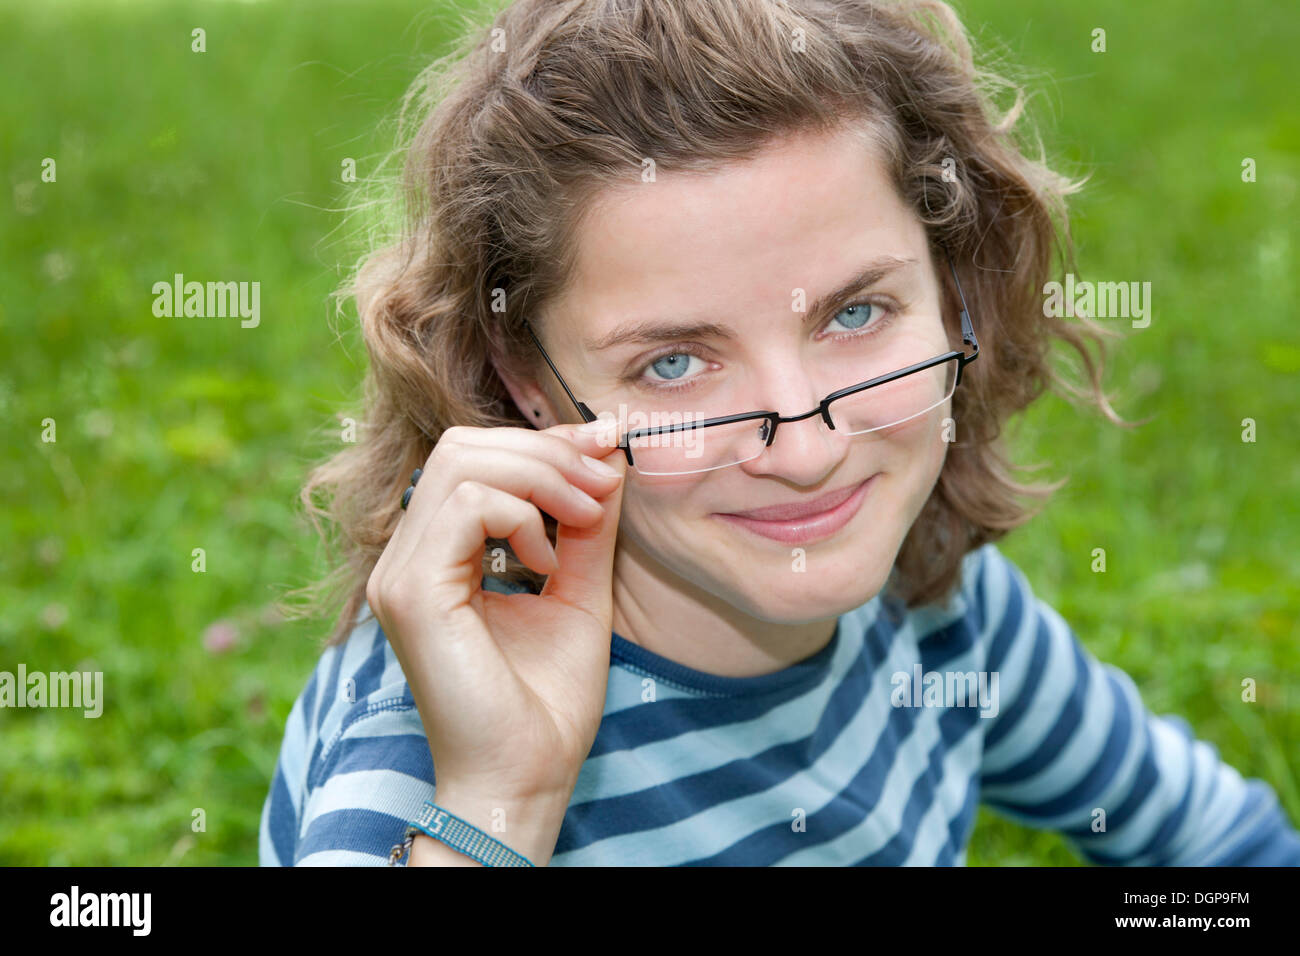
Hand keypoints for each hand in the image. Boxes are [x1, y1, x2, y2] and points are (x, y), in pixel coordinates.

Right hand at [366, 419, 625, 807]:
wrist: (526, 776)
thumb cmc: (546, 701)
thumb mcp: (578, 592)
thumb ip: (586, 527)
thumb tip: (606, 459)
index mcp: (439, 555)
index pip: (476, 458)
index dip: (544, 442)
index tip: (605, 446)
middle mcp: (409, 557)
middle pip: (464, 446)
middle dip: (546, 452)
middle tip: (602, 484)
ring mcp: (401, 573)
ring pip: (463, 464)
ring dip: (541, 477)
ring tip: (584, 519)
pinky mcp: (411, 592)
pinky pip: (464, 506)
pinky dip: (519, 516)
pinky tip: (547, 562)